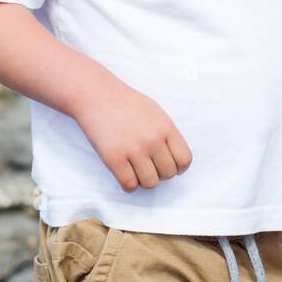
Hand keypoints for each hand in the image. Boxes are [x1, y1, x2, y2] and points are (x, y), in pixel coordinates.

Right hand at [73, 79, 192, 191]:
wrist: (97, 96)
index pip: (184, 159)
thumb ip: (167, 133)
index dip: (178, 167)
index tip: (169, 165)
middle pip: (168, 174)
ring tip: (137, 170)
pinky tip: (125, 174)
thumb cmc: (126, 103)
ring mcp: (134, 150)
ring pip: (150, 183)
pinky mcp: (114, 158)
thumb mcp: (155, 112)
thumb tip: (175, 156)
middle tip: (149, 166)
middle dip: (160, 173)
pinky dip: (129, 185)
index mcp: (166, 128)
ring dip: (144, 180)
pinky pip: (129, 185)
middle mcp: (153, 140)